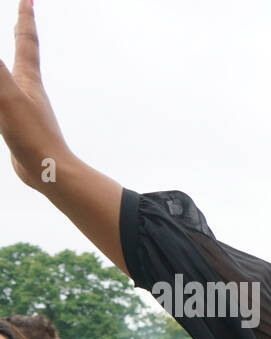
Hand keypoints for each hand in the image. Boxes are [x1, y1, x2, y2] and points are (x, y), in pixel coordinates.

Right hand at [0, 1, 71, 190]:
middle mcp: (28, 89)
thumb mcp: (7, 96)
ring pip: (11, 76)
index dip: (24, 17)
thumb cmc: (33, 136)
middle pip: (23, 53)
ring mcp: (24, 107)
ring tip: (14, 52)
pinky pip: (3, 99)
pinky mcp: (17, 125)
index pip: (25, 40)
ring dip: (9, 60)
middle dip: (20, 32)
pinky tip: (4, 97)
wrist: (50, 173)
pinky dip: (0, 90)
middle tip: (23, 16)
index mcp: (27, 79)